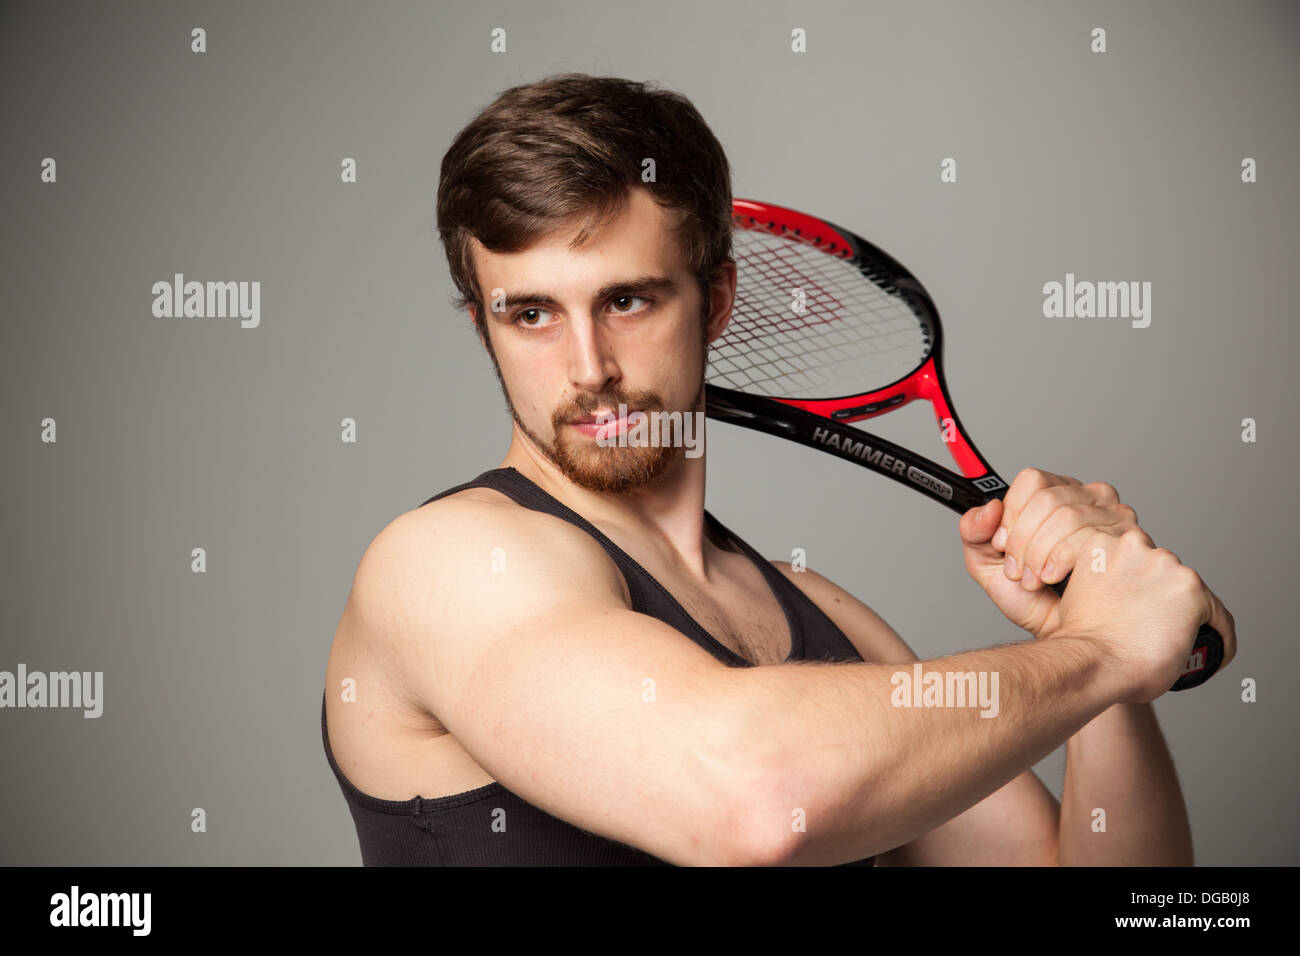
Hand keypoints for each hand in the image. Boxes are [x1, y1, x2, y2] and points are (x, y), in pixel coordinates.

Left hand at [958, 468, 1140, 639]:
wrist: (1062, 634)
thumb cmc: (1030, 599)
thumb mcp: (987, 564)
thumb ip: (974, 532)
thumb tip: (989, 507)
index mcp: (1053, 494)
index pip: (1032, 480)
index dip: (1012, 513)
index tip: (1002, 543)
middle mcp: (1085, 498)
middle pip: (1047, 498)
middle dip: (1023, 540)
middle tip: (1017, 569)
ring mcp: (1112, 515)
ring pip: (1068, 516)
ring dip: (1041, 554)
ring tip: (1034, 579)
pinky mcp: (1127, 538)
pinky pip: (1089, 536)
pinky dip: (1061, 560)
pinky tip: (1055, 578)